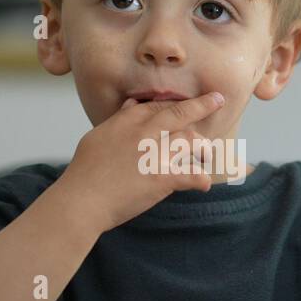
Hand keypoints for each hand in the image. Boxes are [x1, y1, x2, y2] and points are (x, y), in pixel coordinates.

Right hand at [56, 91, 225, 233]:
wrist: (81, 200)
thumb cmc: (85, 173)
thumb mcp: (98, 137)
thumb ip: (119, 120)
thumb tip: (132, 105)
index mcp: (127, 121)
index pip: (158, 106)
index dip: (176, 105)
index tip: (187, 104)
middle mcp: (144, 133)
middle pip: (180, 113)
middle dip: (203, 105)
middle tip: (218, 99)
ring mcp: (155, 154)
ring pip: (191, 140)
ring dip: (202, 148)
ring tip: (208, 154)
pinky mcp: (162, 177)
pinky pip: (192, 175)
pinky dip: (201, 180)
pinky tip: (204, 184)